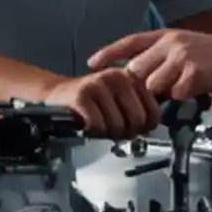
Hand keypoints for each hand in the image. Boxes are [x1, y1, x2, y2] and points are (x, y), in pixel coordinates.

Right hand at [43, 68, 160, 139]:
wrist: (57, 95)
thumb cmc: (91, 102)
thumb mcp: (120, 99)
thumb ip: (139, 109)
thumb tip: (152, 126)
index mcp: (132, 77)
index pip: (154, 112)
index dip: (144, 128)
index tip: (133, 129)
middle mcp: (118, 77)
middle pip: (137, 120)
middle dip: (126, 133)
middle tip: (114, 131)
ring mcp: (99, 84)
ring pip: (118, 125)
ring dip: (107, 134)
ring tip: (99, 127)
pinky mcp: (82, 95)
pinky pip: (98, 125)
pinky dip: (93, 132)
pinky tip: (87, 125)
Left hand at [87, 29, 211, 99]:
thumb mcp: (188, 50)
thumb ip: (165, 60)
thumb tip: (145, 79)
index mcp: (168, 36)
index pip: (130, 42)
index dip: (109, 53)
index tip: (92, 63)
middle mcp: (172, 43)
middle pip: (138, 71)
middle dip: (143, 86)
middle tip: (162, 91)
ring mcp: (183, 57)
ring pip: (154, 86)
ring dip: (165, 94)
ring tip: (185, 88)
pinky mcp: (195, 74)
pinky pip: (176, 95)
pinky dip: (185, 98)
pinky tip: (199, 90)